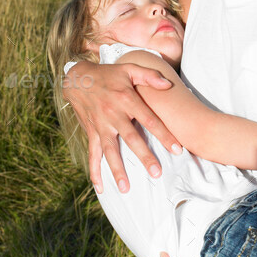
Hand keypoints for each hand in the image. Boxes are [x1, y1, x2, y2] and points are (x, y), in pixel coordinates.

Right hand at [63, 62, 180, 191]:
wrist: (79, 78)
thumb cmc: (109, 74)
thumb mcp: (129, 69)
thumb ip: (150, 76)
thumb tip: (168, 85)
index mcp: (127, 99)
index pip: (150, 120)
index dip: (164, 135)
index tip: (178, 149)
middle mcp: (114, 114)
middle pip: (132, 139)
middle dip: (144, 157)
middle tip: (157, 173)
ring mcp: (101, 125)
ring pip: (111, 151)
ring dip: (117, 170)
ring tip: (126, 188)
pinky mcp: (91, 132)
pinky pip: (93, 154)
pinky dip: (95, 171)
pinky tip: (101, 187)